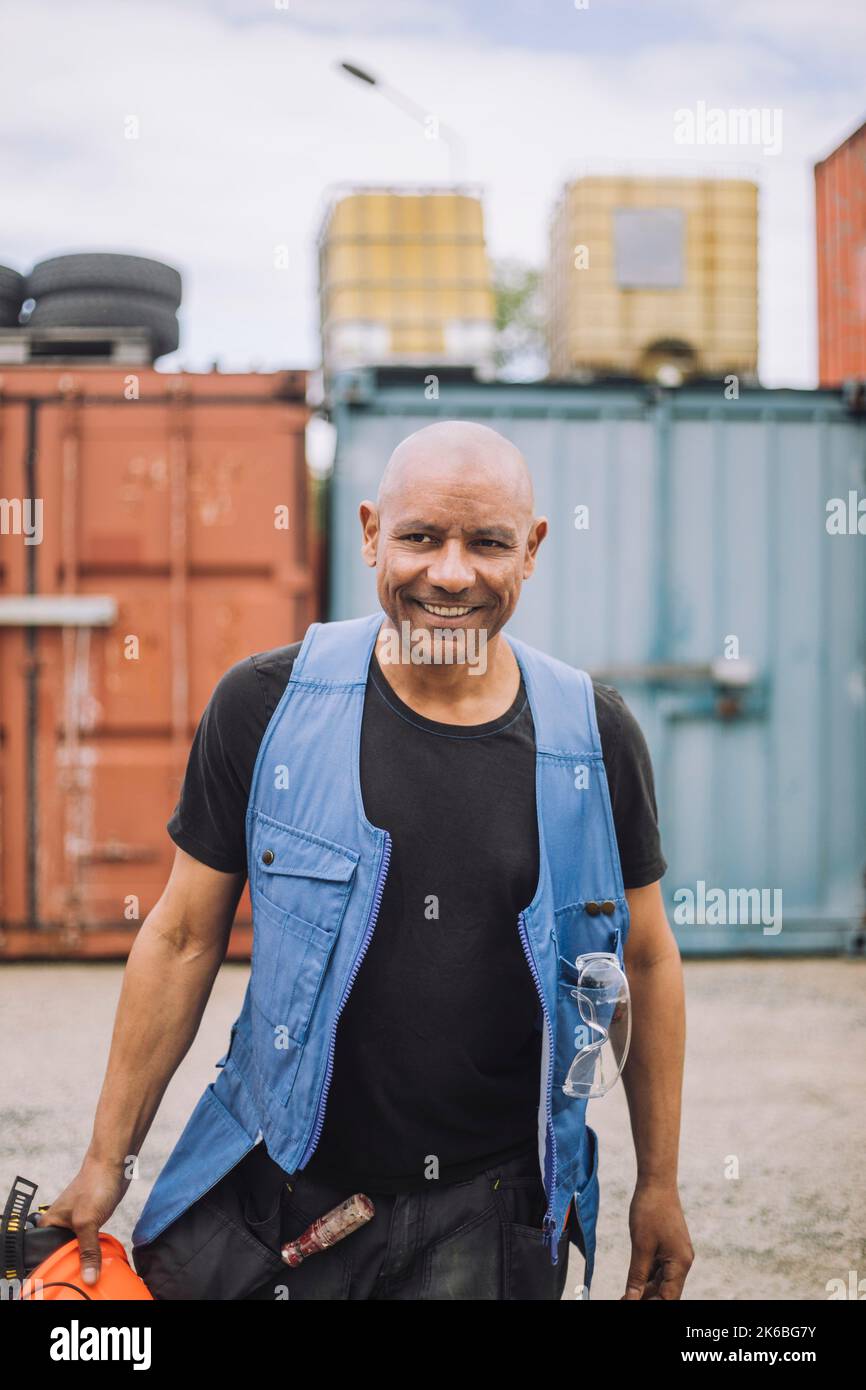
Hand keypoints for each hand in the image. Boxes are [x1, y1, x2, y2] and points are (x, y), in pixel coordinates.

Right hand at [35, 1154, 131, 1285]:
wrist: (113, 1165)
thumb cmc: (95, 1185)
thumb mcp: (88, 1222)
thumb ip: (88, 1251)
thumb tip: (89, 1277)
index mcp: (49, 1224)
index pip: (46, 1255)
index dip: (57, 1266)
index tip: (69, 1276)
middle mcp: (59, 1225)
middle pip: (63, 1254)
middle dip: (74, 1263)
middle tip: (85, 1273)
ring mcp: (75, 1223)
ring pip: (78, 1249)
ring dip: (86, 1257)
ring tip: (92, 1266)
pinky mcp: (90, 1221)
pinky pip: (89, 1243)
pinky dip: (94, 1249)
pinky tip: (99, 1257)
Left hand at [621, 1179, 692, 1298]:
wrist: (657, 1181)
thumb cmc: (650, 1210)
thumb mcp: (640, 1246)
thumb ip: (637, 1276)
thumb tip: (631, 1300)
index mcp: (680, 1263)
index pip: (669, 1297)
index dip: (651, 1304)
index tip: (631, 1305)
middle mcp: (682, 1262)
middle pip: (665, 1291)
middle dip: (646, 1299)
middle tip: (623, 1300)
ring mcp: (676, 1254)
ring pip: (661, 1281)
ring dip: (645, 1290)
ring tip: (624, 1296)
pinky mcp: (669, 1247)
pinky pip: (659, 1269)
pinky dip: (646, 1276)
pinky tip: (632, 1283)